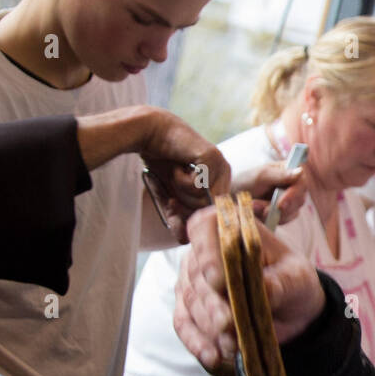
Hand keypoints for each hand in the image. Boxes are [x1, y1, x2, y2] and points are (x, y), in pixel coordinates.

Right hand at [76, 106, 228, 225]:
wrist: (150, 134)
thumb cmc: (162, 164)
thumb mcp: (170, 198)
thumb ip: (178, 219)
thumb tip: (183, 241)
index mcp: (219, 183)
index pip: (210, 216)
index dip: (188, 213)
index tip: (174, 199)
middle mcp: (224, 174)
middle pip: (207, 212)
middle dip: (185, 203)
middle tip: (174, 183)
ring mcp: (221, 166)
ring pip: (203, 201)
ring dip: (182, 190)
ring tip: (177, 171)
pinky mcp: (213, 158)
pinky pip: (198, 187)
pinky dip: (181, 180)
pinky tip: (178, 164)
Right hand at [173, 205, 325, 373]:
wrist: (291, 310)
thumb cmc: (291, 281)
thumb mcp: (296, 277)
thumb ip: (280, 281)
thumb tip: (265, 290)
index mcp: (228, 229)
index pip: (204, 229)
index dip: (208, 253)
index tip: (220, 281)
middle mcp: (202, 252)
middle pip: (196, 274)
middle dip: (212, 303)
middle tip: (228, 325)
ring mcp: (191, 281)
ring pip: (190, 303)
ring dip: (209, 327)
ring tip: (232, 345)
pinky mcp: (189, 310)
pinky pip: (184, 325)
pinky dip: (197, 343)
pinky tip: (213, 356)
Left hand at [231, 161, 307, 224]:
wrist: (233, 196)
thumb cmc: (246, 180)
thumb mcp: (261, 176)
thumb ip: (280, 175)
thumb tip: (300, 171)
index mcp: (290, 171)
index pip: (302, 183)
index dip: (294, 195)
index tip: (280, 205)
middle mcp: (294, 186)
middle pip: (299, 200)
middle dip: (278, 207)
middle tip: (258, 207)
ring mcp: (290, 201)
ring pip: (292, 213)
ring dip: (271, 213)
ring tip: (253, 206)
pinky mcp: (284, 214)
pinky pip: (284, 220)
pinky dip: (270, 219)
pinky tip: (257, 213)